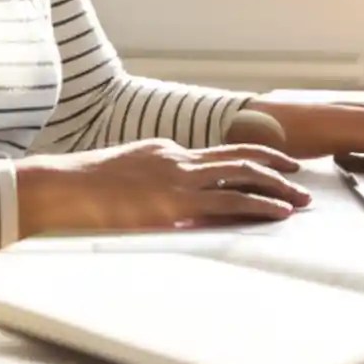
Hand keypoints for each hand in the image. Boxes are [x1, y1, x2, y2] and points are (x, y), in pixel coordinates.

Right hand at [14, 138, 311, 237]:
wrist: (63, 187)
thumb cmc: (84, 187)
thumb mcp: (124, 173)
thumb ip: (149, 178)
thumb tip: (162, 194)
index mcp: (167, 151)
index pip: (216, 154)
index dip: (247, 160)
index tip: (269, 167)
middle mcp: (179, 158)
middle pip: (239, 156)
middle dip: (274, 163)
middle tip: (299, 172)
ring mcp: (180, 178)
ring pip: (243, 174)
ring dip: (277, 186)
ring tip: (300, 198)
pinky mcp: (179, 202)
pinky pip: (230, 201)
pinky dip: (260, 205)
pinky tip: (278, 212)